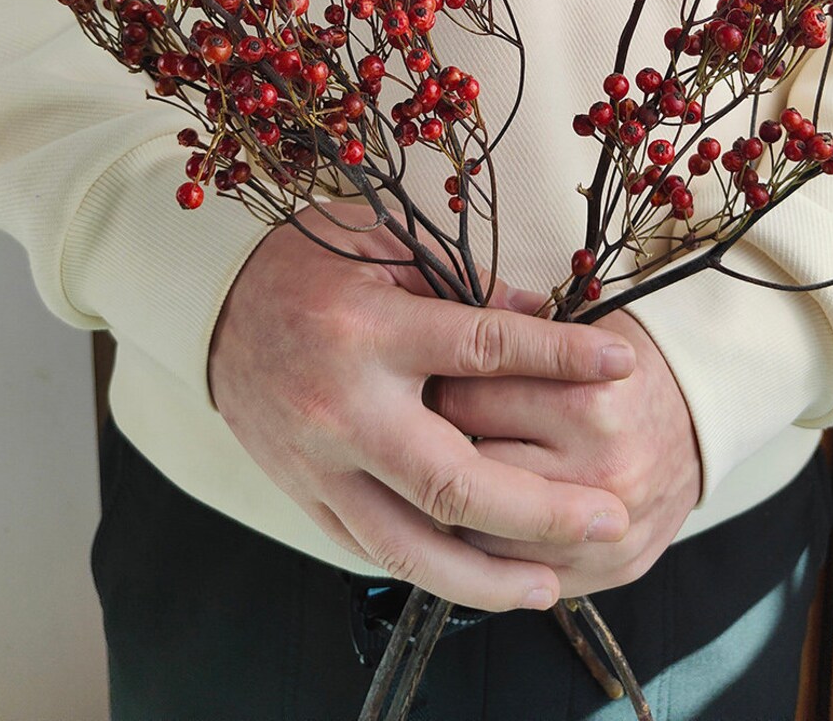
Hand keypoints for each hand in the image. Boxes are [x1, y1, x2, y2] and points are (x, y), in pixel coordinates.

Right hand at [207, 200, 638, 611]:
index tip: (621, 365)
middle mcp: (345, 406)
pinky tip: (474, 577)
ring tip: (548, 586)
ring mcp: (319, 461)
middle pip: (456, 478)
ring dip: (485, 574)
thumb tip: (545, 311)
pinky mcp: (302, 492)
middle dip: (539, 509)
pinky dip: (426, 569)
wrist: (212, 304)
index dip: (559, 357)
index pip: (483, 348)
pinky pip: (369, 548)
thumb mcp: (382, 246)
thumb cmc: (304, 263)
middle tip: (608, 516)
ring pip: (409, 542)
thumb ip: (463, 285)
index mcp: (371, 330)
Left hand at [425, 307, 701, 595]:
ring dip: (458, 506)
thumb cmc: (623, 370)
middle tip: (426, 430)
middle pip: (470, 470)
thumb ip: (510, 344)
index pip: (468, 401)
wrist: (699, 418)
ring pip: (483, 534)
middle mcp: (598, 467)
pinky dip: (492, 547)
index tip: (426, 383)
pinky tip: (484, 516)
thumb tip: (430, 358)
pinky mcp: (608, 568)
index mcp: (587, 400)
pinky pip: (519, 572)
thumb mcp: (575, 334)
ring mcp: (606, 528)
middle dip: (439, 448)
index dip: (437, 387)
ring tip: (452, 473)